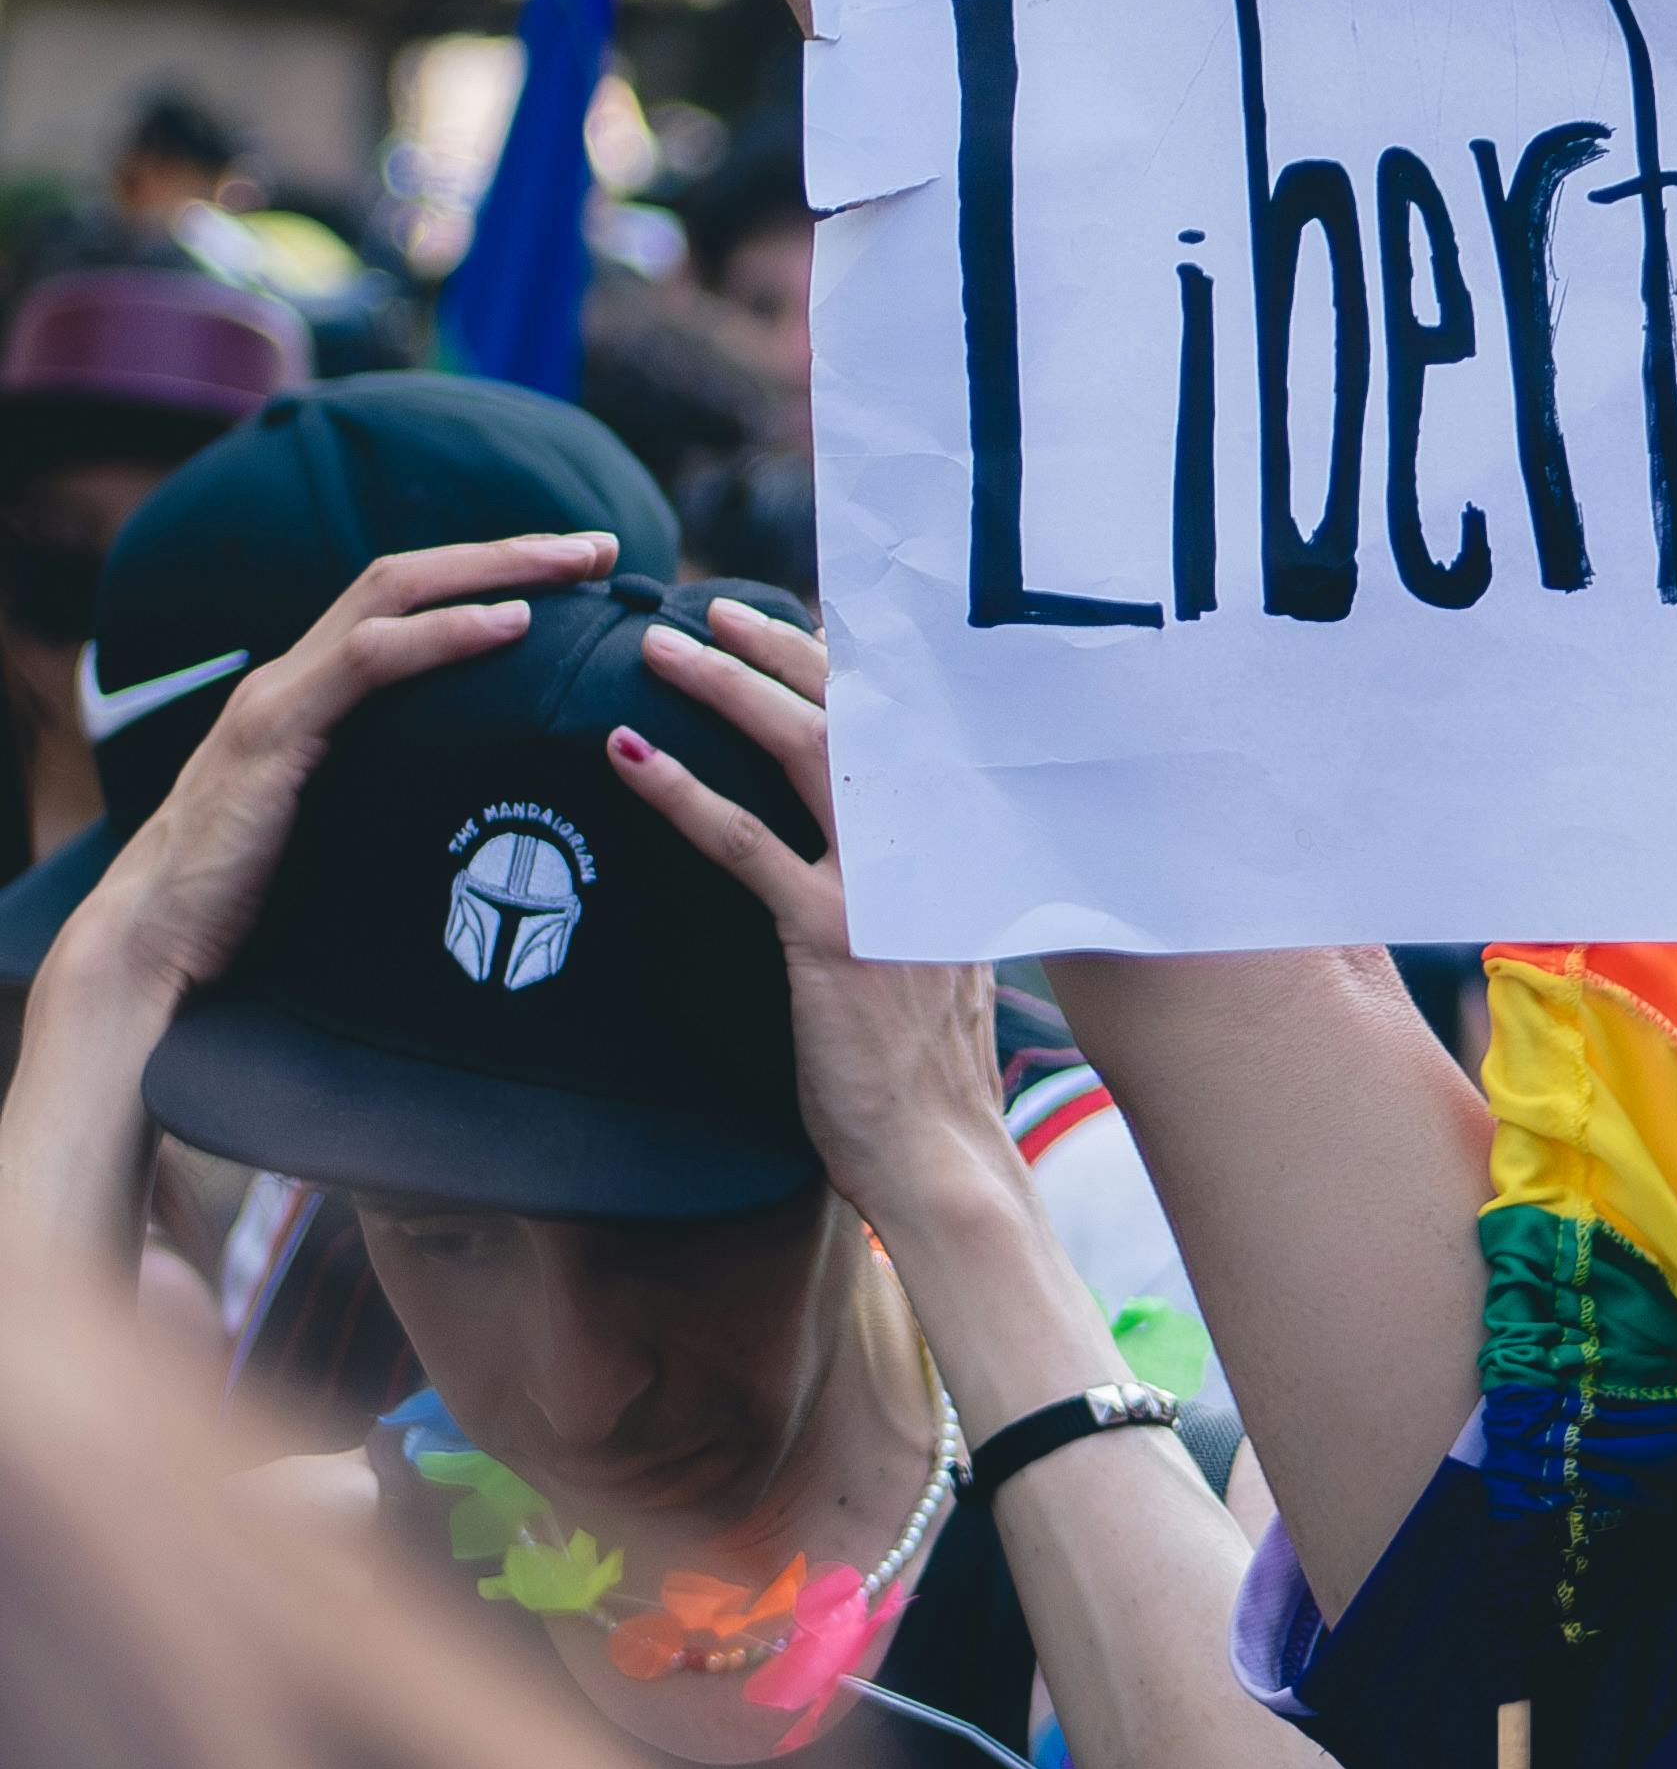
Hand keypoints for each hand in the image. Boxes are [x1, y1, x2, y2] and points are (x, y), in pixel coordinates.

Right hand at [65, 533, 617, 1026]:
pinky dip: (442, 634)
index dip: (489, 576)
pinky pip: (367, 661)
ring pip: (390, 594)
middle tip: (602, 548)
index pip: (405, 604)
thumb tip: (485, 801)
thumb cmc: (247, 903)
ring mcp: (278, 698)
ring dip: (490, 571)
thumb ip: (392, 793)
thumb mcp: (340, 828)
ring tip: (574, 566)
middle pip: (407, 576)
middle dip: (509, 553)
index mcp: (310, 695)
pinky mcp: (272, 735)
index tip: (578, 573)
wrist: (148, 942)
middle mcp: (291, 677)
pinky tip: (508, 624)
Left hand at [609, 599, 1023, 1247]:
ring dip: (725, 690)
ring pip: (799, 749)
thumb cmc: (930, 1075)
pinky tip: (627, 757)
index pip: (899, 724)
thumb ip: (913, 898)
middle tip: (709, 612)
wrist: (945, 1156)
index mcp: (957, 842)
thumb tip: (864, 868)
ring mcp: (882, 884)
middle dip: (777, 650)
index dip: (841, 666)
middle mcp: (930, 844)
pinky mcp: (829, 934)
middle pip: (851, 711)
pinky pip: (743, 843)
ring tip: (661, 654)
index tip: (786, 625)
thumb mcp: (940, 960)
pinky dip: (681, 792)